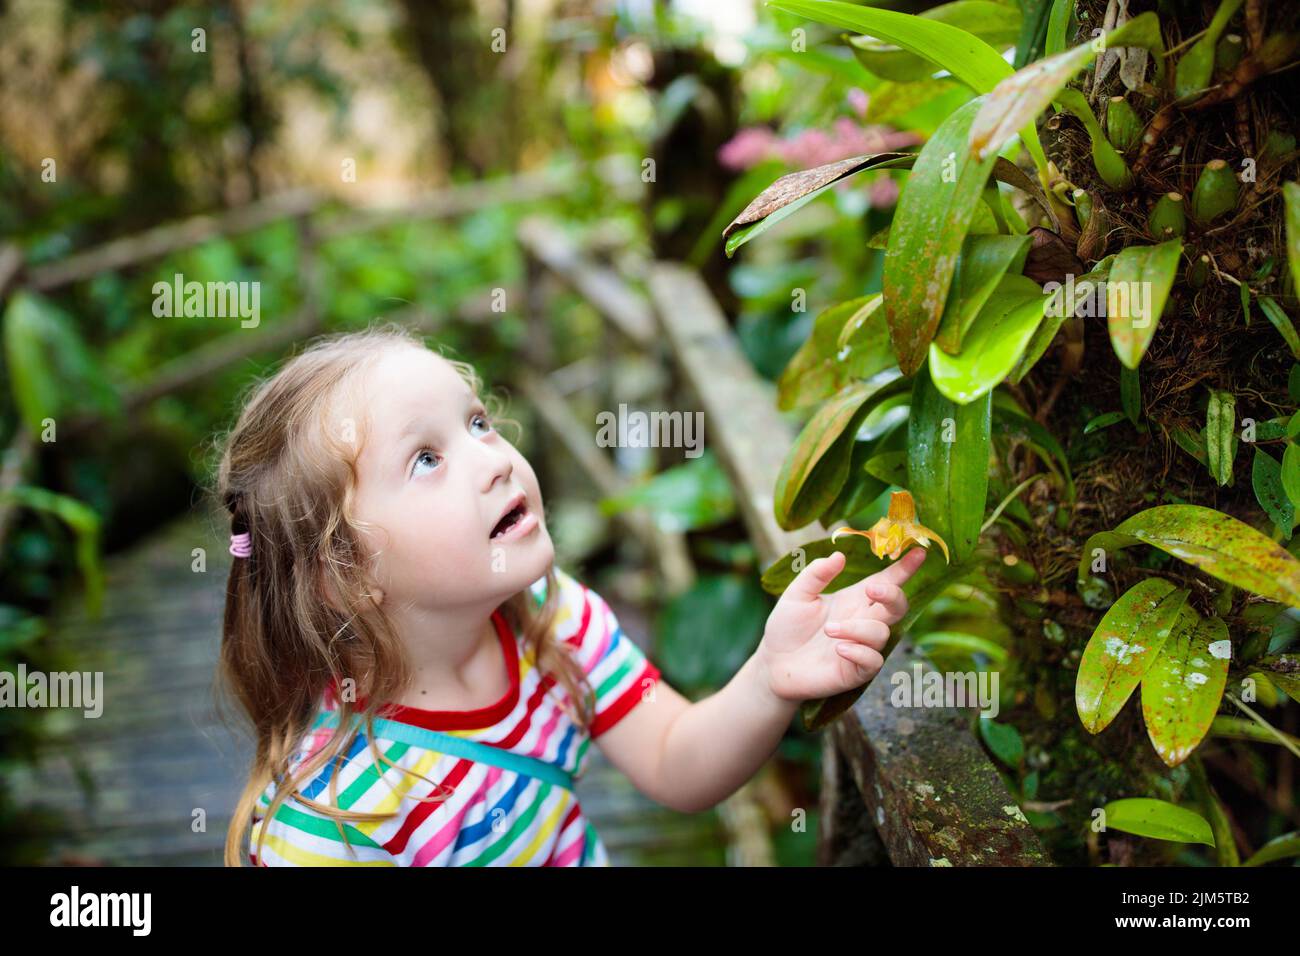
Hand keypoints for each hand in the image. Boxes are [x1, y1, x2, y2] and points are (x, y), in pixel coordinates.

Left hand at [754, 546, 928, 702]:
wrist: (772, 663)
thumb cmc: (787, 626)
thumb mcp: (797, 594)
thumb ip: (817, 574)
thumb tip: (839, 556)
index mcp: (855, 599)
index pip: (887, 581)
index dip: (904, 568)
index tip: (920, 551)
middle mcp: (864, 621)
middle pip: (898, 606)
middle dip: (892, 594)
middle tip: (872, 589)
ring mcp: (863, 647)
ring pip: (881, 633)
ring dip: (857, 628)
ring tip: (829, 630)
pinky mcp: (856, 671)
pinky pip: (873, 661)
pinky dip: (859, 652)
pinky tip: (839, 648)